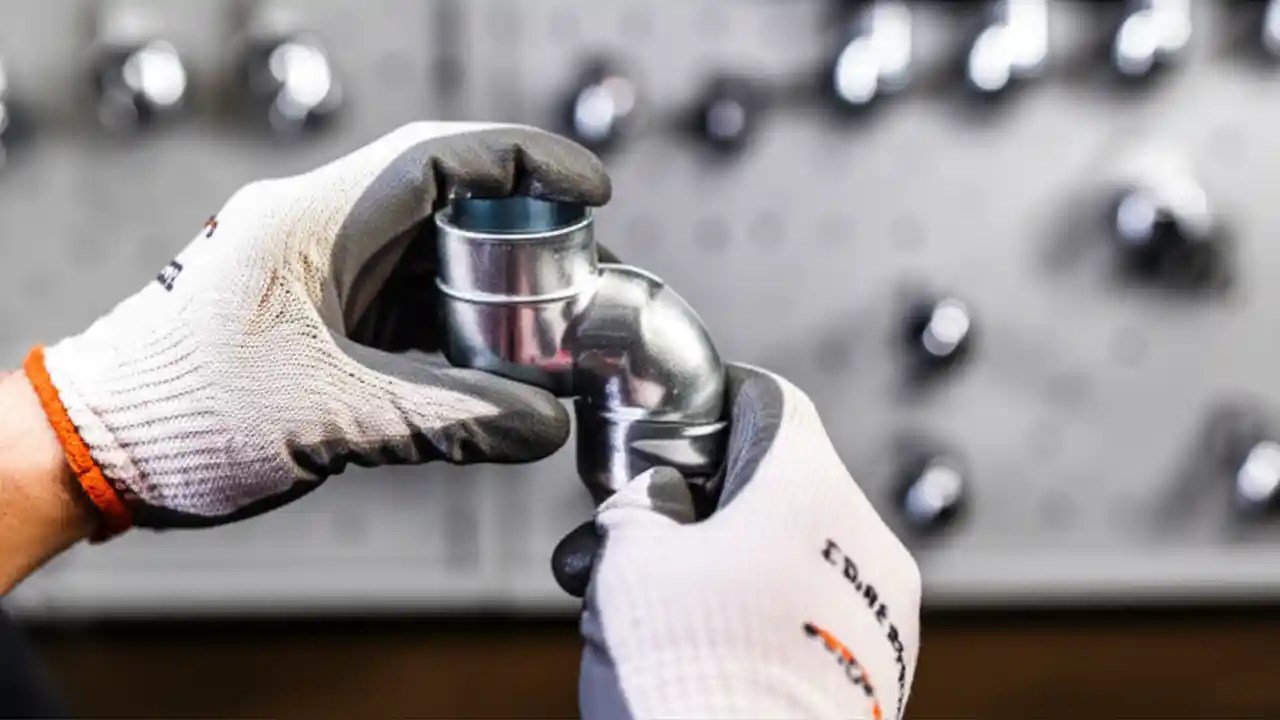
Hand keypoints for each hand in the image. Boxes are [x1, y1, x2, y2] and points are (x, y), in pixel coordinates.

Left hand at [26, 122, 609, 536]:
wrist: (99, 446)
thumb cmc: (184, 416)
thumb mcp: (334, 416)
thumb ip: (451, 418)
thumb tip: (545, 425)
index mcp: (314, 222)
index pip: (439, 157)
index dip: (527, 162)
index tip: (593, 189)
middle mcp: (315, 227)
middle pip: (444, 198)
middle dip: (522, 230)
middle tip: (581, 268)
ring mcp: (312, 264)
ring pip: (425, 248)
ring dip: (489, 280)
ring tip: (544, 320)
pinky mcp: (311, 305)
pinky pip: (399, 292)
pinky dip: (451, 318)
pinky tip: (488, 355)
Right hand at [554, 365, 921, 719]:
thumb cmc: (690, 676)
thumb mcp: (627, 561)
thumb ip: (641, 506)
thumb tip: (658, 502)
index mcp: (809, 489)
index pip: (765, 399)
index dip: (708, 403)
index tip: (672, 425)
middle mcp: (865, 537)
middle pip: (773, 485)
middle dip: (697, 507)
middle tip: (637, 541)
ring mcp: (883, 609)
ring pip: (790, 552)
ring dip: (721, 565)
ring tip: (654, 609)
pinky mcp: (881, 669)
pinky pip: (815, 611)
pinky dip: (760, 614)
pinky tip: (703, 649)